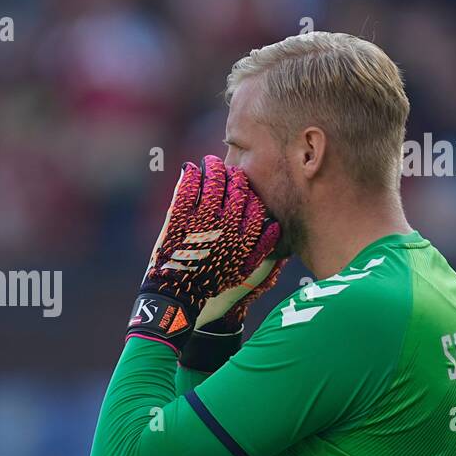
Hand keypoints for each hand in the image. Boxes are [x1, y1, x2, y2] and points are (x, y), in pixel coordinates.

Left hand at [127, 156, 282, 353]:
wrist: (178, 292)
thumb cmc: (212, 282)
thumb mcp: (244, 269)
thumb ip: (262, 248)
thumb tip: (277, 225)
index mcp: (244, 236)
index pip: (255, 202)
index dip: (250, 191)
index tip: (245, 186)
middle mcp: (228, 223)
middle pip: (238, 186)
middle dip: (235, 175)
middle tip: (229, 171)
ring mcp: (203, 217)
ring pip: (214, 180)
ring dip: (213, 167)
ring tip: (211, 163)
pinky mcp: (181, 214)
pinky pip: (189, 186)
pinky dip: (191, 174)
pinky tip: (190, 169)